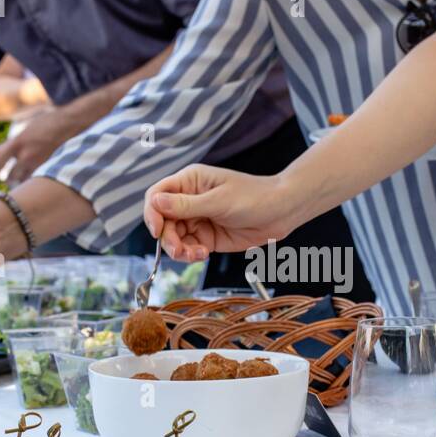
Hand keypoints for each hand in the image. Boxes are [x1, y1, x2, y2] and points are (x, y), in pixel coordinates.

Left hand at [0, 101, 102, 185]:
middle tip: (10, 181)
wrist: (71, 123)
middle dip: (10, 180)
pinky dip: (35, 181)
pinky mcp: (50, 167)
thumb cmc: (46, 125)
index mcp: (17, 142)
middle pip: (11, 176)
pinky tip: (38, 179)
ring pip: (25, 181)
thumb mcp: (25, 131)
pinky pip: (38, 179)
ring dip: (22, 182)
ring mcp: (39, 162)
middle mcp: (26, 154)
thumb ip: (9, 143)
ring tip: (24, 181)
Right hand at [143, 165, 298, 261]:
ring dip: (178, 249)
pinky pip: (188, 247)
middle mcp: (189, 199)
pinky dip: (190, 254)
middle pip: (163, 221)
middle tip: (179, 250)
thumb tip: (155, 202)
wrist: (282, 212)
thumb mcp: (219, 201)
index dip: (152, 213)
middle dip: (168, 238)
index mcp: (190, 181)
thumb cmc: (255, 196)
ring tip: (194, 254)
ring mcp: (197, 219)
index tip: (157, 230)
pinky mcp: (206, 236)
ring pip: (174, 237)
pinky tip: (202, 254)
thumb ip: (186, 205)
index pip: (157, 195)